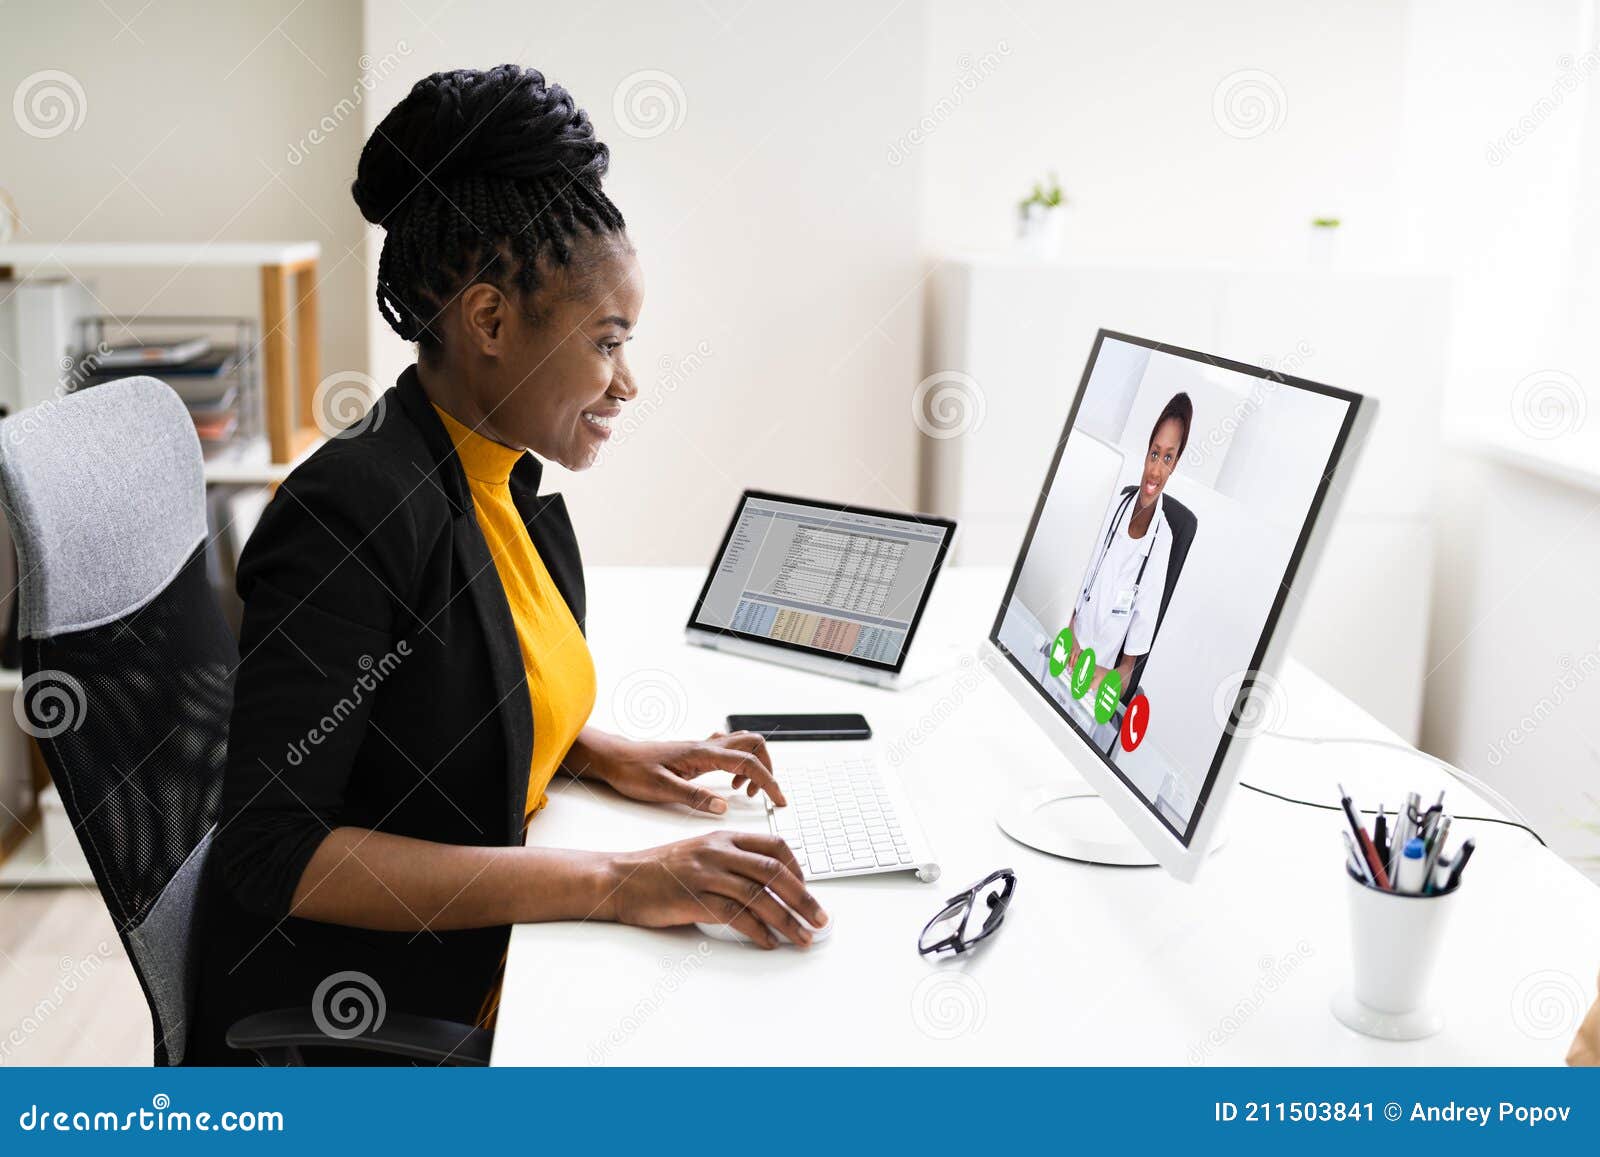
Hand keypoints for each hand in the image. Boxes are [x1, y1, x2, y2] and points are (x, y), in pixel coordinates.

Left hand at [568, 728, 784, 813]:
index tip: (778, 800)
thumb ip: (693, 797)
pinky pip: (728, 750)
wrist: (613, 758)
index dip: (768, 781)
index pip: (748, 763)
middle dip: (767, 768)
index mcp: (701, 754)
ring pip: (743, 744)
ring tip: (742, 791)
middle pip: (754, 744)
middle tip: (762, 794)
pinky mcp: (696, 753)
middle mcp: (706, 746)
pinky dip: (738, 764)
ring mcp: (702, 747)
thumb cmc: (631, 772)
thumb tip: (722, 805)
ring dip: (753, 765)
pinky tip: (727, 782)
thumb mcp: (660, 789)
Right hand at [602, 830, 827, 947]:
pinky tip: (768, 942)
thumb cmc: (661, 870)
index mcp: (723, 838)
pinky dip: (757, 930)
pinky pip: (735, 915)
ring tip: (801, 937)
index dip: (798, 869)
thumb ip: (731, 861)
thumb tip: (768, 884)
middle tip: (820, 919)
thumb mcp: (700, 853)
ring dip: (786, 919)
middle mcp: (718, 852)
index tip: (807, 891)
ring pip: (759, 895)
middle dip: (803, 897)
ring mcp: (705, 874)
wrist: (621, 879)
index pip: (774, 845)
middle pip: (774, 871)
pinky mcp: (693, 898)